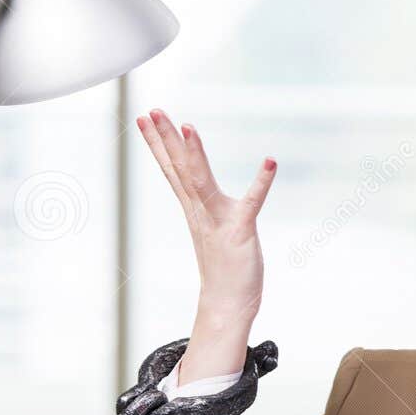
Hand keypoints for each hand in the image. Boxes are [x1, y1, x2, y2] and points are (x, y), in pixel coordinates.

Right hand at [135, 108, 276, 382]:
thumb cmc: (223, 266)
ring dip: (194, 153)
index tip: (144, 117)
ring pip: (201, 181)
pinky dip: (261, 183)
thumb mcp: (210, 227)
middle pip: (179, 169)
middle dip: (165, 139)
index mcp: (194, 208)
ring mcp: (217, 221)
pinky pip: (251, 203)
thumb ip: (204, 205)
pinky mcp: (239, 232)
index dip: (158, 143)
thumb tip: (195, 188)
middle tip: (152, 110)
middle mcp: (200, 211)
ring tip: (186, 125)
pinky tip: (270, 162)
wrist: (227, 304)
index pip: (173, 169)